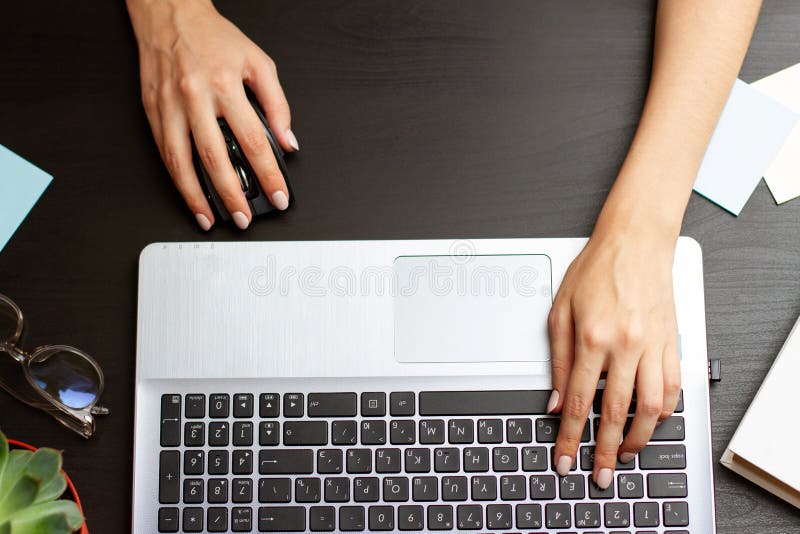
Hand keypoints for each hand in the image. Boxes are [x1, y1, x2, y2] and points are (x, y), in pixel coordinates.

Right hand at [127, 0, 297, 229]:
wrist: (170, 13)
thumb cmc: (214, 37)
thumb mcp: (259, 63)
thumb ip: (278, 105)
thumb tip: (288, 142)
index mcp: (225, 84)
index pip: (253, 141)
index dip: (268, 174)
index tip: (278, 196)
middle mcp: (195, 97)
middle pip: (216, 158)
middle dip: (232, 195)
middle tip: (244, 218)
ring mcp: (170, 106)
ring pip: (182, 162)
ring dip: (197, 197)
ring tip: (211, 219)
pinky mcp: (152, 111)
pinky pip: (165, 153)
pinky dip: (177, 179)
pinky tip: (189, 195)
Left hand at [546, 230, 680, 488]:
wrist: (635, 242)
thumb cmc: (596, 269)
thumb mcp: (560, 310)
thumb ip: (557, 359)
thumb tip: (556, 400)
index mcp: (593, 337)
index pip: (579, 402)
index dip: (571, 437)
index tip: (565, 459)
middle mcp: (626, 345)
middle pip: (615, 413)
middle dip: (604, 451)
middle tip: (599, 475)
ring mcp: (653, 345)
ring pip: (651, 408)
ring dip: (638, 438)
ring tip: (625, 454)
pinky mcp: (672, 342)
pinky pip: (673, 387)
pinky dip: (664, 412)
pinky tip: (652, 422)